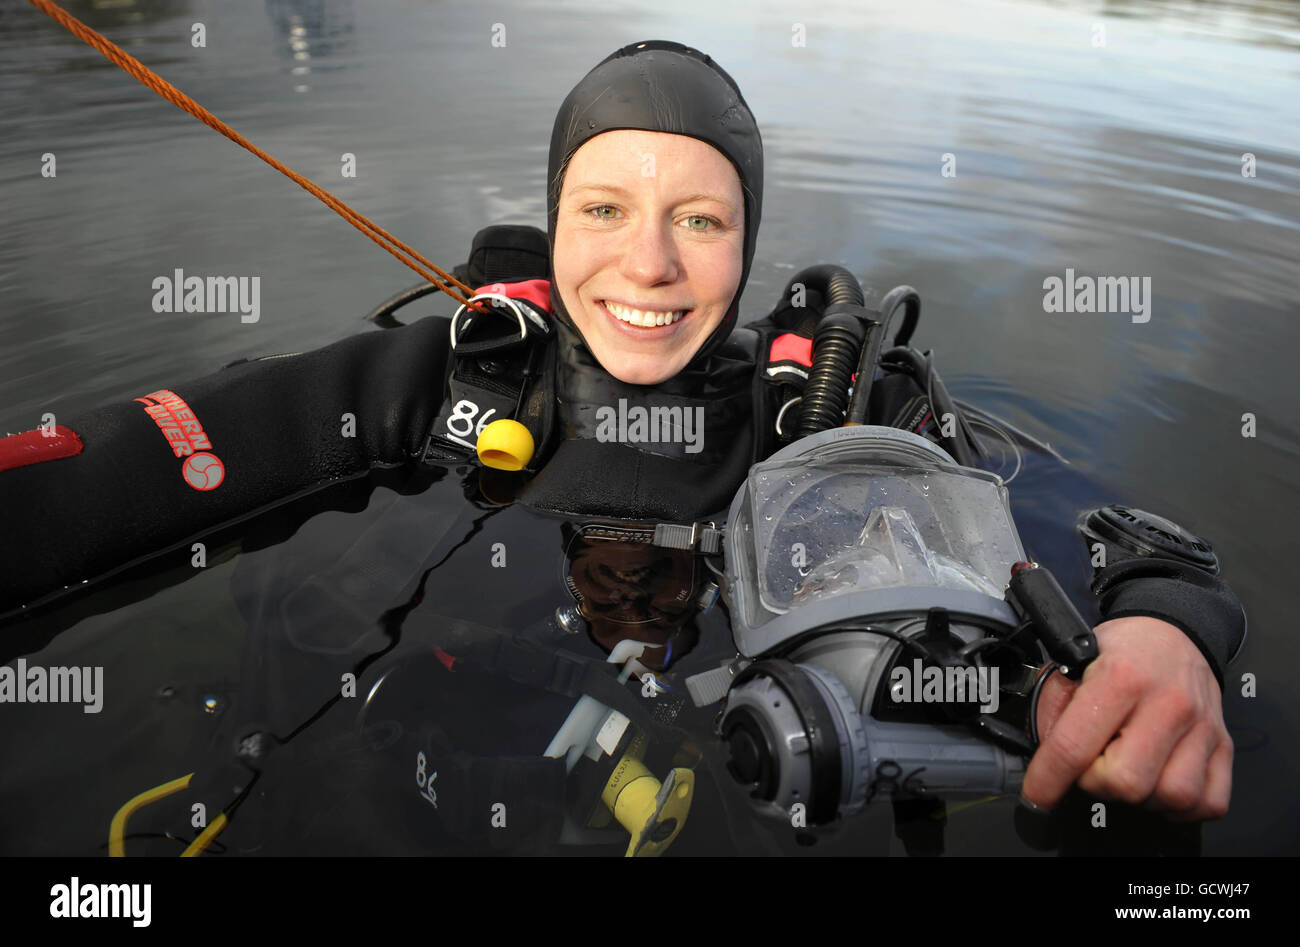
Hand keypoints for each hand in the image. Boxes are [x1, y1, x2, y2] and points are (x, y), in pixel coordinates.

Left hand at [1022, 616, 1231, 819]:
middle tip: (1094, 762)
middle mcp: (1168, 704)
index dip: (1048, 779)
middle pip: (1126, 783)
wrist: (1173, 631)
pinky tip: (1161, 782)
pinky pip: (1209, 803)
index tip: (1037, 794)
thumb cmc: (1123, 650)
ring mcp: (1202, 726)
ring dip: (1142, 797)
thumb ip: (1053, 707)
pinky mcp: (1225, 744)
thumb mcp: (1073, 661)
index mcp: (1121, 677)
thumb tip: (1045, 755)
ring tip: (1129, 769)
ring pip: (1172, 797)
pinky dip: (1182, 807)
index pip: (1075, 747)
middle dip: (1098, 783)